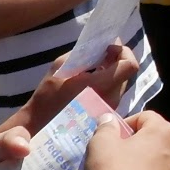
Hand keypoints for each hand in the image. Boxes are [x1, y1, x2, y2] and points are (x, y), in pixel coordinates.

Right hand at [23, 44, 139, 131]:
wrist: (39, 125)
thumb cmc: (48, 95)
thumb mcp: (62, 66)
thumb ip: (85, 53)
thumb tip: (102, 44)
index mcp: (100, 86)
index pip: (130, 65)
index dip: (123, 52)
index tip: (108, 48)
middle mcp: (110, 99)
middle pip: (126, 72)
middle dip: (117, 59)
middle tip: (101, 54)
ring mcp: (110, 108)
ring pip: (121, 81)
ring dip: (112, 70)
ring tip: (94, 66)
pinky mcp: (106, 114)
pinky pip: (115, 91)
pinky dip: (108, 81)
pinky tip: (92, 80)